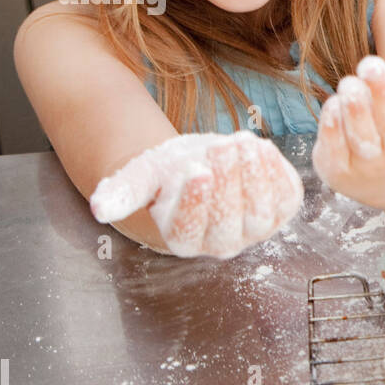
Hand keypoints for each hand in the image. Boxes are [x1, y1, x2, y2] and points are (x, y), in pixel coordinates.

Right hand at [89, 131, 303, 257]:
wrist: (200, 166)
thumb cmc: (168, 174)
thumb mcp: (143, 176)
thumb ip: (123, 191)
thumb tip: (99, 207)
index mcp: (184, 239)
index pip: (189, 230)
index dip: (194, 202)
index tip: (194, 170)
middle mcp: (222, 243)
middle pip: (228, 224)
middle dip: (227, 184)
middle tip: (220, 147)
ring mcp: (256, 229)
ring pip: (261, 213)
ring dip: (255, 176)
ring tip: (242, 141)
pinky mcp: (281, 209)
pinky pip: (286, 197)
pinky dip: (278, 173)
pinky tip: (262, 147)